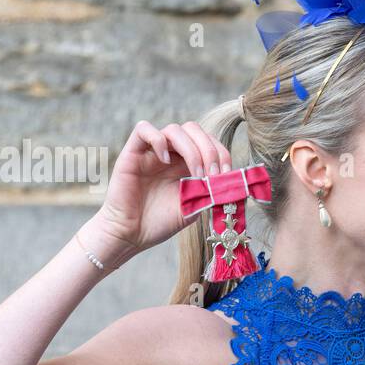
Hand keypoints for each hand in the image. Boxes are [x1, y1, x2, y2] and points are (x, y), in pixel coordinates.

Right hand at [89, 121, 233, 259]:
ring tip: (195, 173)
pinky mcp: (132, 153)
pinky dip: (158, 139)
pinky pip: (143, 129)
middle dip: (210, 150)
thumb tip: (232, 180)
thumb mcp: (194, 206)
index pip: (208, 142)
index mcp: (187, 163)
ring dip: (192, 149)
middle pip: (194, 130)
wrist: (132, 235)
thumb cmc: (161, 222)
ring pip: (175, 129)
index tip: (227, 176)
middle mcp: (171, 153)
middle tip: (213, 174)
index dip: (222, 153)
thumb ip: (210, 191)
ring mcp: (152, 151)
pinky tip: (164, 160)